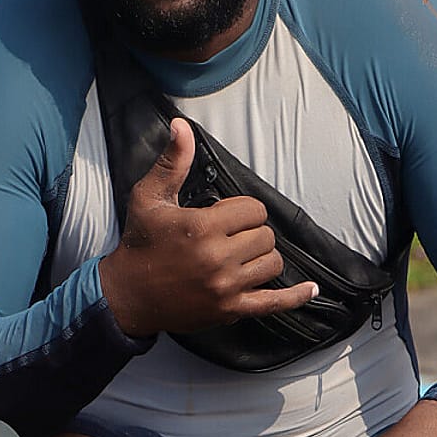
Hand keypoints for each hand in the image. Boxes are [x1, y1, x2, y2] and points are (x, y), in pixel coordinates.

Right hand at [99, 118, 317, 337]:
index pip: (253, 210)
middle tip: (226, 236)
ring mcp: (226, 287)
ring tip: (239, 255)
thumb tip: (182, 127)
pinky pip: (274, 303)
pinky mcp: (230, 310)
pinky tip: (310, 289)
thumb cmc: (139, 243)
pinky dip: (295, 296)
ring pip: (272, 264)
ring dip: (261, 256)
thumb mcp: (149, 198)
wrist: (127, 294)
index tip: (222, 215)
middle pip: (265, 236)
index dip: (241, 209)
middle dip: (250, 232)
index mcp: (202, 227)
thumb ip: (172, 162)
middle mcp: (218, 258)